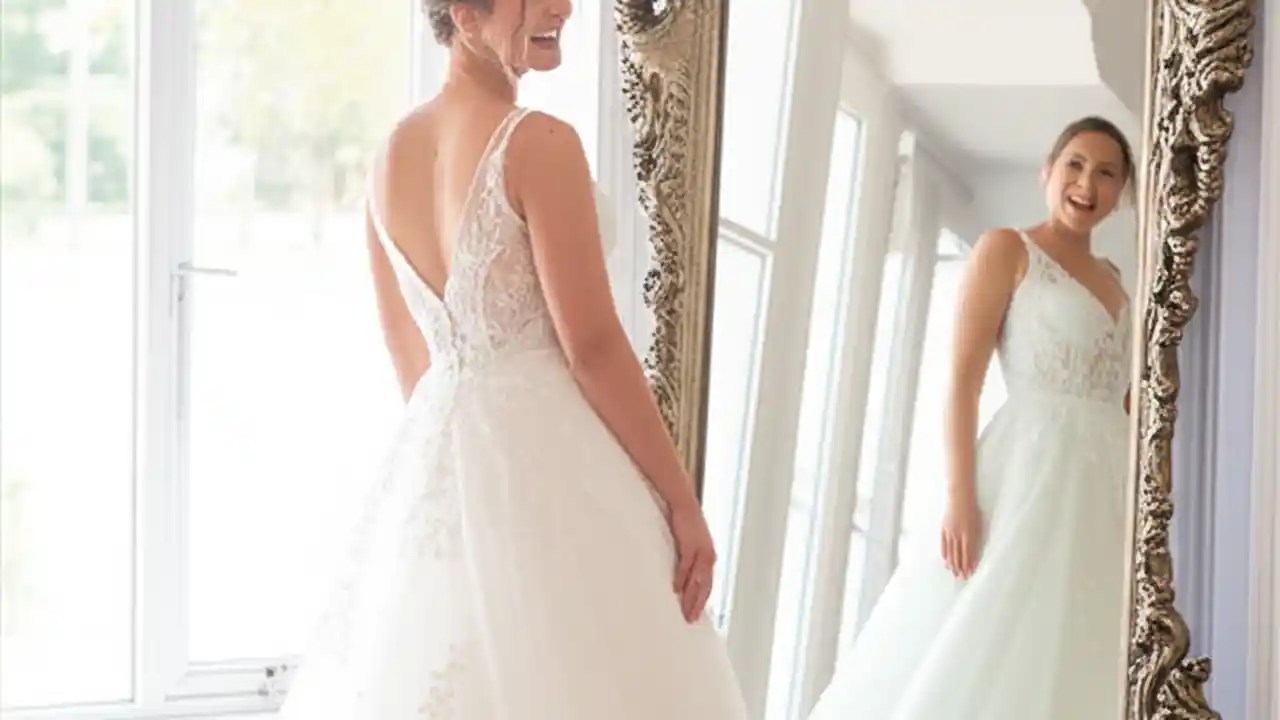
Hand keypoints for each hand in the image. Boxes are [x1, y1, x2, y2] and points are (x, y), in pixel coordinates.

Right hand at [668, 498, 715, 622]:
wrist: (684, 505)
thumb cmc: (686, 525)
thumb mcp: (691, 545)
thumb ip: (691, 560)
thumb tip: (684, 577)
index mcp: (709, 558)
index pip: (707, 584)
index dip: (701, 600)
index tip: (695, 614)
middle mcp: (708, 557)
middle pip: (704, 586)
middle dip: (697, 604)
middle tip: (690, 619)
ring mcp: (700, 551)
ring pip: (697, 580)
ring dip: (690, 597)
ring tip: (685, 611)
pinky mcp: (690, 545)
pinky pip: (686, 566)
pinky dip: (681, 579)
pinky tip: (676, 590)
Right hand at [941, 493, 982, 578]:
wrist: (960, 497)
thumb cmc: (973, 510)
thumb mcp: (978, 524)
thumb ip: (976, 539)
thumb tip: (973, 552)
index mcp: (969, 534)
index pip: (968, 554)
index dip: (969, 564)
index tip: (970, 573)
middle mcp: (958, 535)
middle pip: (958, 555)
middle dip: (960, 568)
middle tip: (961, 577)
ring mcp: (949, 532)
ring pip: (950, 552)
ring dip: (952, 563)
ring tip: (953, 572)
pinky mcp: (943, 529)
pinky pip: (943, 544)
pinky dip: (944, 553)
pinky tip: (945, 560)